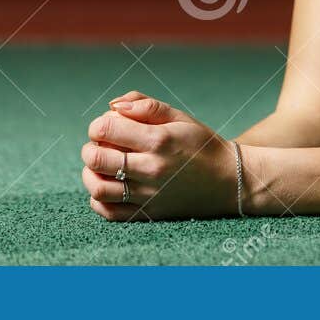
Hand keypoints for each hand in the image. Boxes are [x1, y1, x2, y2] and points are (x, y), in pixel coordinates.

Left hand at [81, 90, 238, 220]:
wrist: (229, 180)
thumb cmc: (202, 144)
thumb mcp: (180, 117)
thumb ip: (146, 106)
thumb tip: (113, 106)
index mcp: (159, 140)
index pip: (106, 129)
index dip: (98, 124)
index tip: (106, 126)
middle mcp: (152, 169)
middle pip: (96, 159)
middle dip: (91, 147)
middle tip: (101, 145)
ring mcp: (149, 195)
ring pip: (97, 188)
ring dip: (90, 173)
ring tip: (100, 166)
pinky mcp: (148, 213)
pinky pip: (109, 212)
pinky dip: (98, 199)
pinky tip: (108, 186)